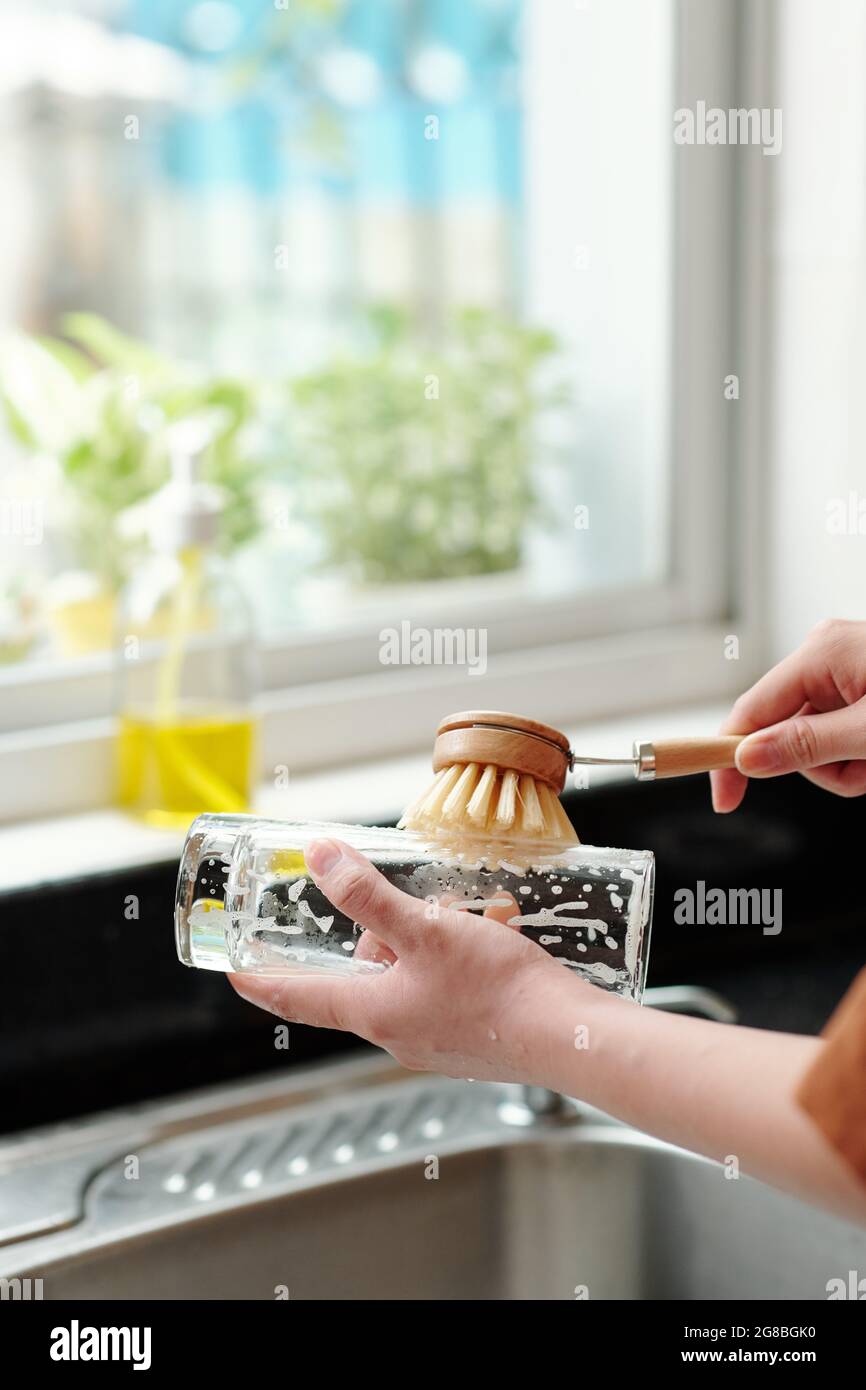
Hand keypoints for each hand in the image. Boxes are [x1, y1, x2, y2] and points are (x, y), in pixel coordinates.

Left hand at [229, 837, 581, 1081]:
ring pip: (410, 974)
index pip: (298, 999)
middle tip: (420, 908)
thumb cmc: (495, 988)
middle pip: (366, 972)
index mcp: (374, 1012)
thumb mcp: (424, 928)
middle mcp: (397, 1033)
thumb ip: (367, 894)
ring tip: (468, 919)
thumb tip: (320, 860)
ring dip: (431, 938)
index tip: (233, 975)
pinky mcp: (468, 1037)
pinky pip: (446, 986)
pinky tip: (492, 938)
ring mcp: (434, 1039)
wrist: (566, 1036)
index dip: (262, 984)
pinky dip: (460, 956)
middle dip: (386, 931)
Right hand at [712, 618, 865, 811]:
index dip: (731, 758)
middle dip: (822, 765)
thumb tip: (747, 758)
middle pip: (786, 731)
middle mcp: (825, 655)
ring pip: (814, 739)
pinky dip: (859, 754)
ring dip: (848, 765)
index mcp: (820, 653)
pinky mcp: (860, 685)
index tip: (723, 800)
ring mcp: (843, 669)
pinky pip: (836, 732)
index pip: (751, 711)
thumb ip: (808, 744)